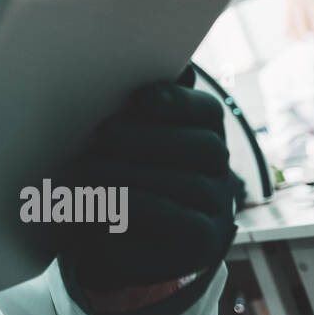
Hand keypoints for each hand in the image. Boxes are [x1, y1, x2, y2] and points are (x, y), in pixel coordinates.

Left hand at [58, 65, 238, 297]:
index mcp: (204, 135)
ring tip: (93, 170)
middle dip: (150, 138)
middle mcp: (220, 170)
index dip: (179, 101)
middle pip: (205, 146)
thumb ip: (132, 111)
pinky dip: (137, 209)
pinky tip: (106, 203)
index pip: (208, 111)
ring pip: (187, 184)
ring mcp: (217, 209)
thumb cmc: (120, 178)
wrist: (121, 243)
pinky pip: (177, 221)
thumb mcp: (123, 143)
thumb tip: (140, 71)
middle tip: (104, 135)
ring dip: (134, 174)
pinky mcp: (203, 243)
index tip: (143, 97)